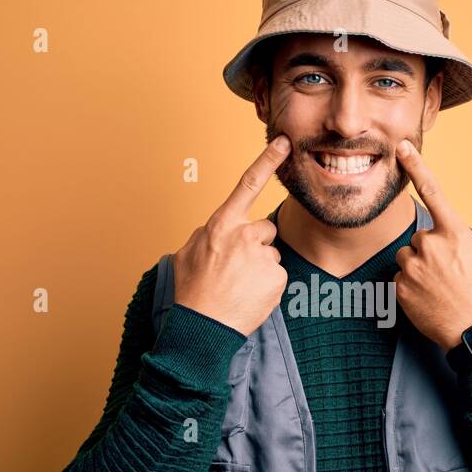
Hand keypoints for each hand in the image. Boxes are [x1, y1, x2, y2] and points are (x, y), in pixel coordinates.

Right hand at [172, 136, 289, 335]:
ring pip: (270, 255)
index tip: (284, 143)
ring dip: (260, 268)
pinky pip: (277, 276)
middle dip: (255, 244)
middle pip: (264, 229)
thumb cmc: (191, 291)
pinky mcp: (276, 279)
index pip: (247, 184)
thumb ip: (207, 233)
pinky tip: (248, 296)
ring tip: (238, 286)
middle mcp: (244, 236)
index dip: (267, 160)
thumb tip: (219, 228)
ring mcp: (263, 258)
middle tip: (235, 269)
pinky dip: (266, 286)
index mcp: (221, 225)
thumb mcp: (187, 253)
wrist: (201, 328)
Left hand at [392, 139, 471, 351]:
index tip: (402, 148)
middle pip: (419, 237)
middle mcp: (431, 244)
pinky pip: (402, 279)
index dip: (416, 166)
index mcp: (456, 233)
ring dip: (419, 268)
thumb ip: (460, 242)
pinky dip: (412, 288)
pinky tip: (430, 300)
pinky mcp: (401, 288)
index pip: (433, 191)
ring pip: (408, 257)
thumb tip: (448, 242)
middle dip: (429, 251)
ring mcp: (414, 266)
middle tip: (448, 274)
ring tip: (439, 288)